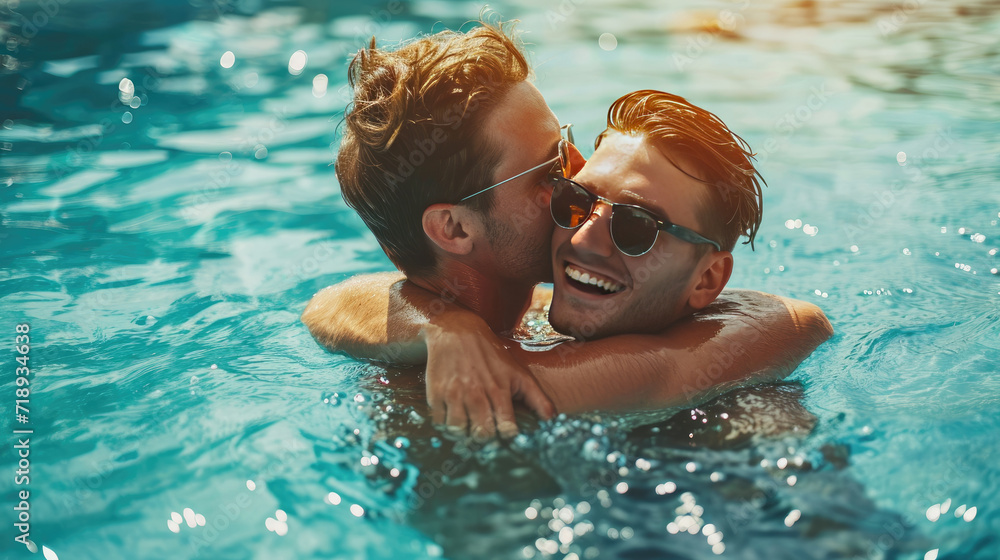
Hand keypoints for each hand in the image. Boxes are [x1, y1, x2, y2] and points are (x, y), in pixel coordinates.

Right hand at [422, 311, 554, 438]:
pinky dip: (445, 424)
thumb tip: (552, 420)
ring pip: (458, 431)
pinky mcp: (435, 393)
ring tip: (469, 426)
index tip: (506, 433)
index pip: (506, 428)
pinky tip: (454, 416)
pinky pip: (439, 422)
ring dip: (464, 434)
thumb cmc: (492, 355)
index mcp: (499, 390)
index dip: (507, 436)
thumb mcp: (518, 373)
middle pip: (482, 434)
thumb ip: (537, 398)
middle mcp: (476, 394)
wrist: (456, 331)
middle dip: (485, 438)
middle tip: (486, 433)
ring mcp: (454, 394)